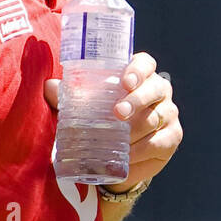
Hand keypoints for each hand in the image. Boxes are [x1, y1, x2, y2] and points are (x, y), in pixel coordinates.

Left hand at [43, 51, 181, 191]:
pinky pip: (158, 143)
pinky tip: (128, 157)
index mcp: (140, 75)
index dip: (138, 70)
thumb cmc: (102, 119)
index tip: (125, 81)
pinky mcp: (171, 137)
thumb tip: (49, 86)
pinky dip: (142, 151)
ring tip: (119, 141)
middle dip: (137, 100)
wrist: (118, 155)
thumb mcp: (85, 106)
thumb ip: (69, 95)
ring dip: (137, 130)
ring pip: (156, 118)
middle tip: (118, 113)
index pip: (145, 64)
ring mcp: (168, 113)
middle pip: (155, 89)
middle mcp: (159, 90)